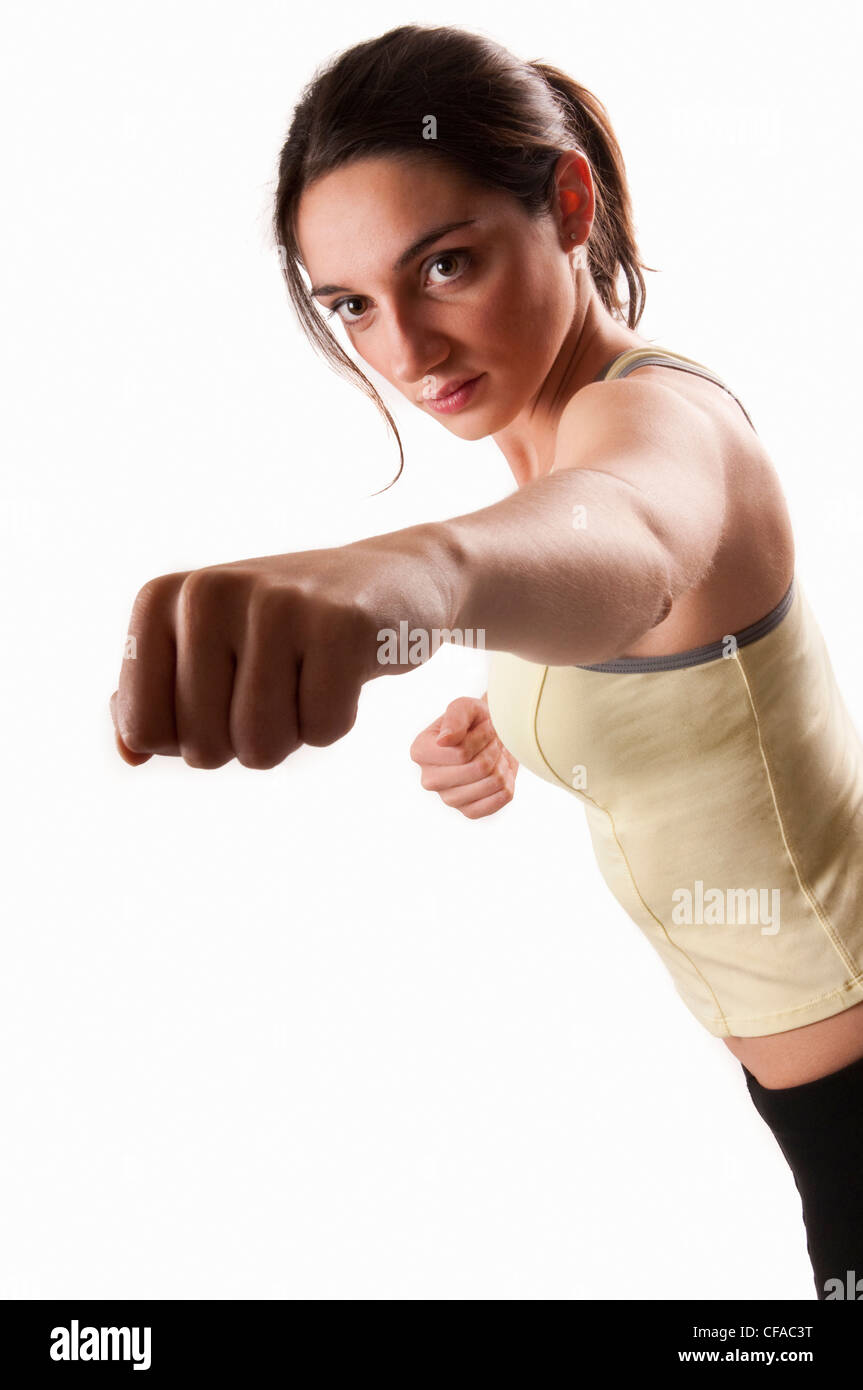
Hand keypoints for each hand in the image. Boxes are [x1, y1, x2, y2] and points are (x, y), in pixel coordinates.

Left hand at [109, 532, 457, 768]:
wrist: (391, 580)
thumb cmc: (285, 631)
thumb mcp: (208, 652)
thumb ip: (155, 702)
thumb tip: (129, 754)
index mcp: (161, 599)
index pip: (144, 730)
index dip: (191, 739)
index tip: (225, 694)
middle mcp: (208, 592)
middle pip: (202, 748)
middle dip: (245, 744)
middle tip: (277, 689)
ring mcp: (275, 604)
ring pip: (260, 747)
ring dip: (292, 737)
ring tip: (308, 680)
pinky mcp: (340, 625)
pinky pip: (322, 731)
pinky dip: (336, 722)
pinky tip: (345, 674)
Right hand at [409, 694, 517, 818]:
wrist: (489, 738)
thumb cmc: (474, 720)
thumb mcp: (465, 707)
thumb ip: (455, 717)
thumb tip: (443, 741)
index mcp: (420, 752)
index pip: (461, 752)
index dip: (483, 736)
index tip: (485, 726)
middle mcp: (429, 780)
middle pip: (478, 768)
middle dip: (493, 749)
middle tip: (493, 740)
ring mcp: (448, 799)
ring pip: (493, 782)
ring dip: (502, 762)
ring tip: (495, 754)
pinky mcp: (469, 812)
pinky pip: (501, 798)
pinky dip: (508, 782)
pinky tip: (499, 772)